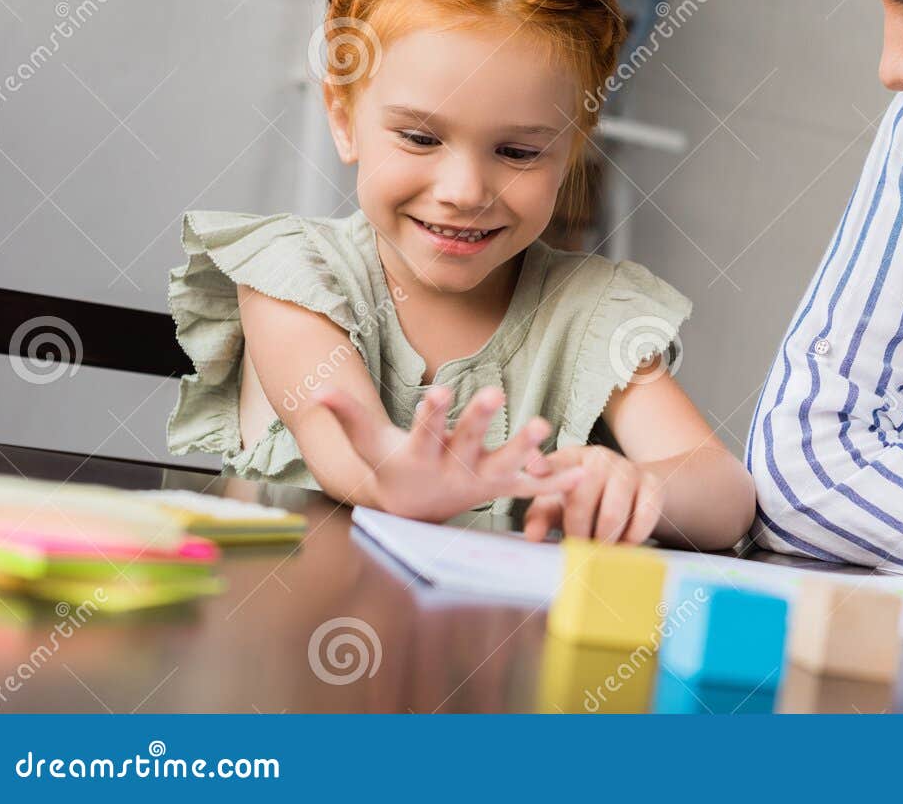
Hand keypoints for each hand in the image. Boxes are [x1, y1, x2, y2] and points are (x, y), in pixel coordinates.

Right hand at [312, 384, 583, 521]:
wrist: (415, 513)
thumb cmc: (392, 467)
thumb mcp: (370, 445)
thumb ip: (349, 416)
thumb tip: (317, 388)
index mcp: (421, 456)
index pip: (425, 431)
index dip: (433, 413)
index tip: (439, 390)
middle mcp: (453, 470)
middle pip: (468, 442)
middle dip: (480, 419)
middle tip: (495, 393)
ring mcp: (481, 481)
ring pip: (505, 465)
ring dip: (525, 447)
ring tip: (543, 426)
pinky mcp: (504, 487)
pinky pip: (534, 487)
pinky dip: (558, 483)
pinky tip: (585, 473)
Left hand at [520, 445, 663, 545]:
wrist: (628, 488)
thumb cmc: (583, 497)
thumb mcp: (556, 504)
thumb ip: (540, 518)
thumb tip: (533, 537)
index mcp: (569, 459)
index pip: (554, 464)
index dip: (542, 465)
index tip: (533, 468)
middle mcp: (598, 458)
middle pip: (582, 499)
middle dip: (578, 532)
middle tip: (578, 551)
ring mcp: (626, 468)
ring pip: (614, 512)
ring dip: (606, 539)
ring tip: (600, 550)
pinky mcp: (652, 482)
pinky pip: (644, 515)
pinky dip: (632, 537)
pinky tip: (624, 544)